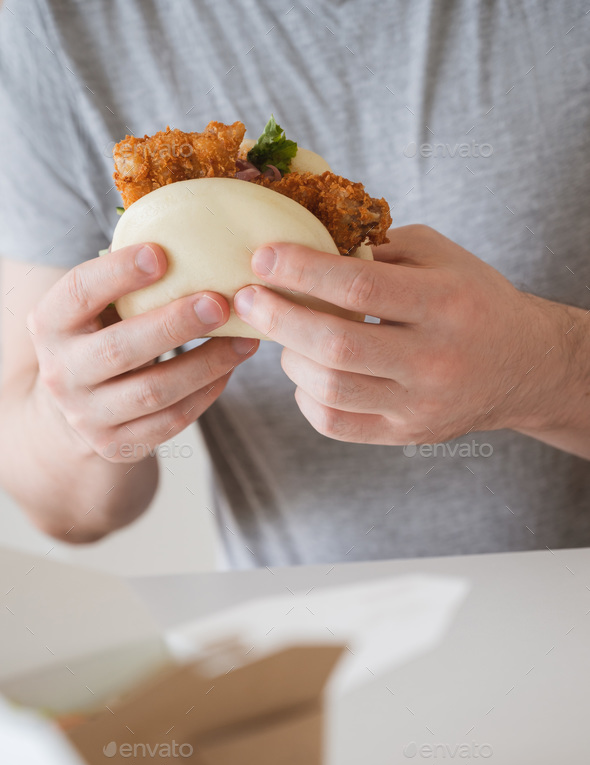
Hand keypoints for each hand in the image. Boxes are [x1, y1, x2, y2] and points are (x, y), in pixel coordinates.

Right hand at [28, 244, 257, 461]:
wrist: (76, 411)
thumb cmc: (100, 338)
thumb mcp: (96, 310)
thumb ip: (125, 283)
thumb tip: (195, 238)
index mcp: (51, 324)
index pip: (78, 293)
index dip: (117, 274)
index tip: (161, 254)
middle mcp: (61, 372)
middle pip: (120, 349)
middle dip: (175, 324)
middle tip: (220, 303)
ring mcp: (87, 415)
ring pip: (153, 391)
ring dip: (205, 363)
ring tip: (245, 340)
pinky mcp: (117, 445)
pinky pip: (171, 421)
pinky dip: (206, 394)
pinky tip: (229, 368)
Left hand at [232, 225, 575, 444]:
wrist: (521, 366)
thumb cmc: (471, 299)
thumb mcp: (439, 256)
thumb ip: (378, 249)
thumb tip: (306, 244)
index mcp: (445, 302)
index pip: (360, 287)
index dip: (302, 270)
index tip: (262, 256)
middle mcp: (435, 359)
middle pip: (337, 345)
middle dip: (279, 318)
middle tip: (247, 298)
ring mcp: (420, 405)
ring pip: (331, 389)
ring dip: (290, 358)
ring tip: (281, 335)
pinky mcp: (407, 434)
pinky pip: (336, 423)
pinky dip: (307, 397)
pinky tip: (306, 373)